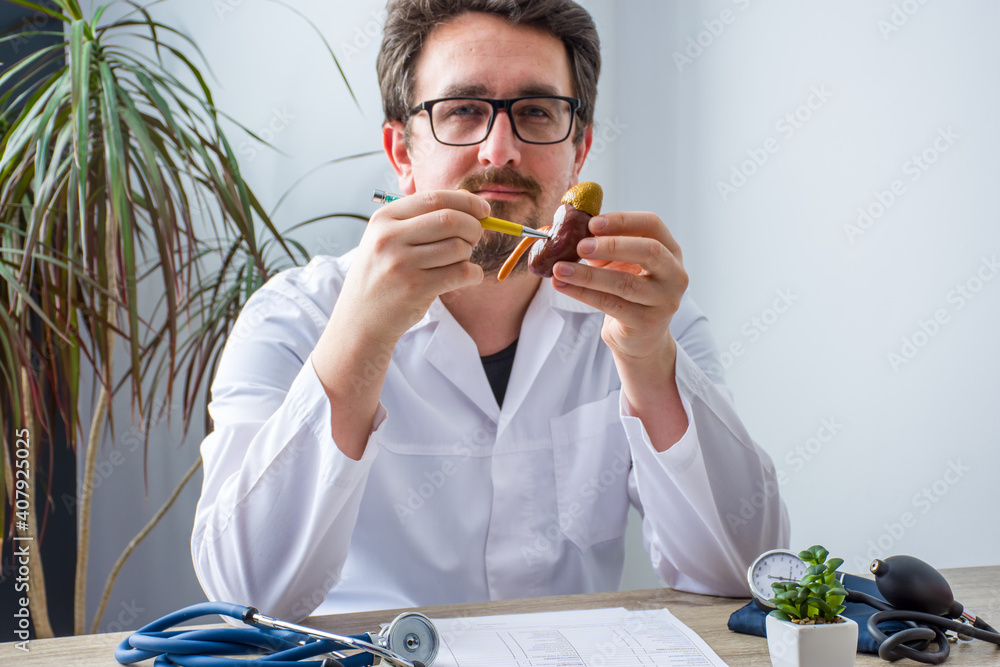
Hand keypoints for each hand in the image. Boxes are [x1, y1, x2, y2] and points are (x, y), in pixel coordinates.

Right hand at [336, 189, 486, 345]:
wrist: (360, 319)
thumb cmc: (382, 275)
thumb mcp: (387, 239)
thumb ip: (422, 218)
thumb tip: (467, 202)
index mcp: (384, 219)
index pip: (435, 198)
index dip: (466, 202)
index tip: (483, 210)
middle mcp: (390, 238)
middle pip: (451, 220)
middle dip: (474, 227)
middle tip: (475, 238)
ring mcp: (402, 263)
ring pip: (458, 247)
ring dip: (469, 254)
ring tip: (459, 261)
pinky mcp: (416, 288)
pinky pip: (461, 273)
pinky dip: (473, 274)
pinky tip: (467, 277)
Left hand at [550, 211, 687, 363]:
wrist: (641, 337)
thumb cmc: (628, 291)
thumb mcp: (619, 263)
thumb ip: (600, 244)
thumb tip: (565, 229)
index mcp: (670, 250)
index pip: (652, 225)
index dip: (622, 221)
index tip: (592, 223)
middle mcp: (674, 274)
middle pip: (648, 251)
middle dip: (611, 245)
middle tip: (579, 246)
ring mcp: (664, 300)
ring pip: (624, 283)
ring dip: (588, 274)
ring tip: (560, 268)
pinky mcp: (646, 322)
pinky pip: (610, 304)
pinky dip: (583, 293)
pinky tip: (562, 285)